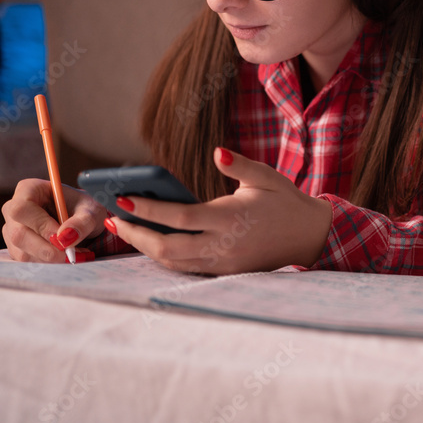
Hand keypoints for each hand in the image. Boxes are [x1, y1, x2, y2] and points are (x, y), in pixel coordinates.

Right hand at [2, 180, 104, 262]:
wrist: (82, 221)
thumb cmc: (85, 209)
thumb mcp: (91, 211)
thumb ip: (82, 222)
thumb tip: (65, 237)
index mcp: (29, 189)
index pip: (21, 209)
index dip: (40, 225)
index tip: (61, 237)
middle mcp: (14, 208)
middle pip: (18, 234)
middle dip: (46, 249)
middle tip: (70, 254)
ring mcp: (11, 229)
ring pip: (21, 251)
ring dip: (49, 258)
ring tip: (73, 253)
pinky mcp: (15, 246)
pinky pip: (25, 261)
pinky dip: (46, 263)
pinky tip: (63, 256)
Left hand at [105, 148, 332, 274]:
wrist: (310, 236)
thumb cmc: (285, 201)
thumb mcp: (266, 176)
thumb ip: (238, 164)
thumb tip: (216, 151)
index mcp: (231, 218)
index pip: (179, 217)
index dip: (147, 209)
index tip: (121, 199)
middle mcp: (223, 244)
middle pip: (167, 247)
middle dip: (134, 234)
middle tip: (112, 218)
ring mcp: (223, 262)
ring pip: (172, 262)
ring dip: (144, 248)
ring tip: (124, 229)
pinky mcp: (225, 271)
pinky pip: (185, 268)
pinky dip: (163, 257)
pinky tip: (150, 241)